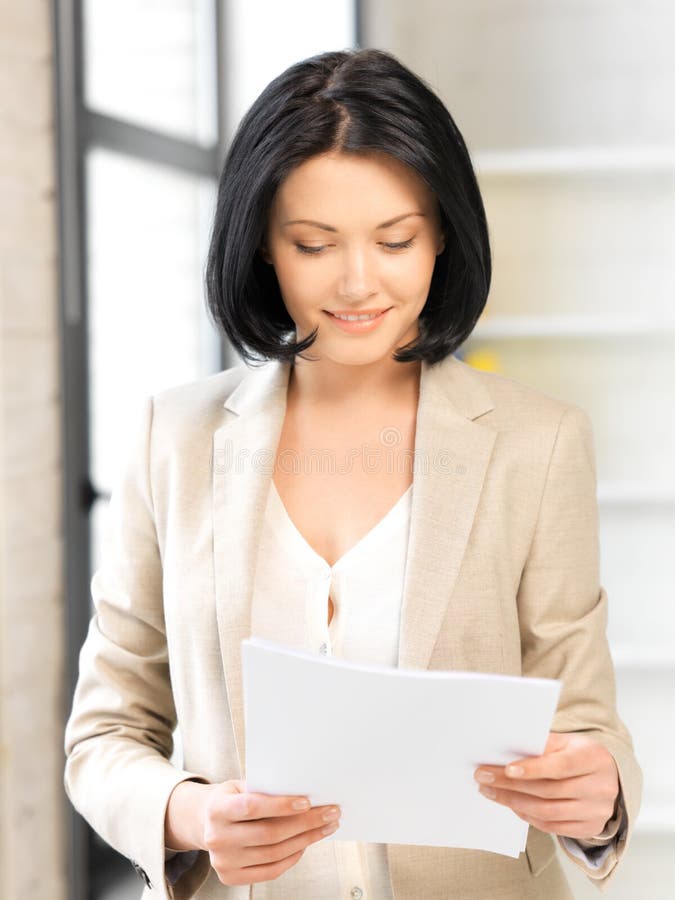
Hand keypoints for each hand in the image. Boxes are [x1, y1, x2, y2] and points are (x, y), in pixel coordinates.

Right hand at [166, 779, 340, 885]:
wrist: (205, 821)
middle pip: (269, 833)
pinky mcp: (231, 877)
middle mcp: (217, 837)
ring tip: (325, 827)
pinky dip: (292, 857)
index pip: (252, 808)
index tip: (307, 801)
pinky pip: (270, 870)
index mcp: (217, 809)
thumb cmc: (231, 798)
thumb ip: (264, 788)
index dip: (281, 805)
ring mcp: (223, 861)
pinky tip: (306, 844)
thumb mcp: (240, 785)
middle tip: (329, 813)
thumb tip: (303, 791)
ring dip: (306, 840)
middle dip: (305, 823)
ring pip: (274, 853)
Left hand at [473, 732, 618, 840]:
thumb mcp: (566, 741)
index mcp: (594, 758)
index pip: (561, 766)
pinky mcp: (590, 828)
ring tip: (491, 793)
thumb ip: (542, 745)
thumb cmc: (579, 754)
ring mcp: (597, 811)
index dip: (533, 769)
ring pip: (549, 812)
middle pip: (549, 790)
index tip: (506, 769)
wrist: (608, 776)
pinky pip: (553, 827)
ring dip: (514, 803)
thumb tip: (506, 750)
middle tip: (484, 778)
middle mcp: (600, 787)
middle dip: (512, 785)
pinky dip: (529, 817)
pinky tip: (512, 805)